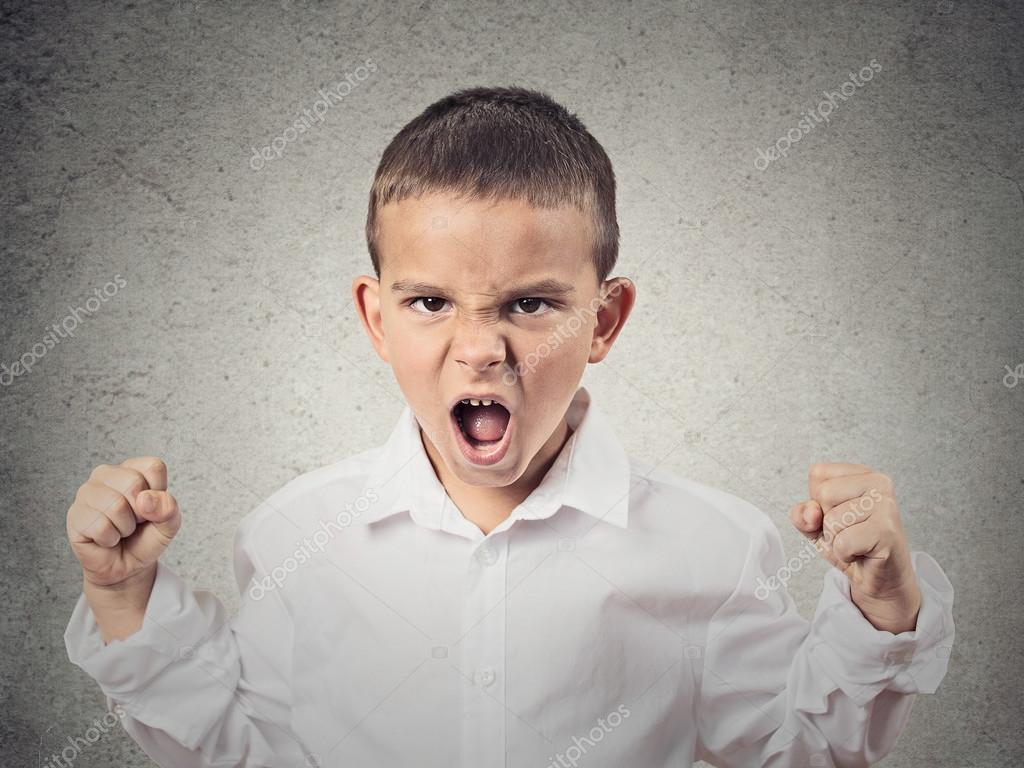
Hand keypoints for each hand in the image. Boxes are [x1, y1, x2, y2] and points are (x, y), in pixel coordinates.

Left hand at [790, 462, 921, 633]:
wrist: (881, 578)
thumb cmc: (851, 545)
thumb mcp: (816, 525)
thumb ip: (802, 514)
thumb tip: (810, 512)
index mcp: (862, 473)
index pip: (817, 474)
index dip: (818, 501)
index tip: (841, 515)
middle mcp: (878, 482)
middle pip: (824, 493)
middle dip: (827, 522)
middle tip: (850, 532)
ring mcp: (886, 505)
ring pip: (832, 520)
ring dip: (836, 540)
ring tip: (857, 543)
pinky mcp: (888, 531)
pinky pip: (843, 543)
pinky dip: (845, 554)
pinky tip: (863, 553)